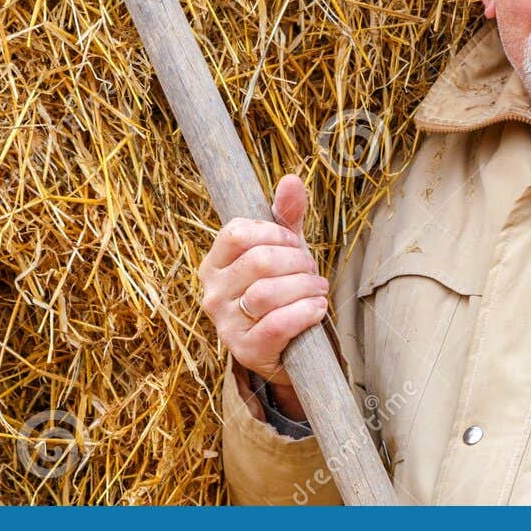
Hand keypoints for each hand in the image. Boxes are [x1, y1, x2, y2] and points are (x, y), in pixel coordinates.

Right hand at [198, 175, 327, 419]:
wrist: (287, 344)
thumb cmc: (281, 288)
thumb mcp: (284, 249)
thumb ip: (286, 216)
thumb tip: (291, 179)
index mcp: (215, 264)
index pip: (236, 234)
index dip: (273, 233)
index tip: (294, 242)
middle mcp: (212, 294)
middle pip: (258, 261)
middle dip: (296, 261)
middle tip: (312, 270)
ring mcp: (225, 325)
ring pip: (266, 294)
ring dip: (304, 287)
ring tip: (318, 289)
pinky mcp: (245, 351)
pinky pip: (276, 325)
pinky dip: (304, 313)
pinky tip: (318, 308)